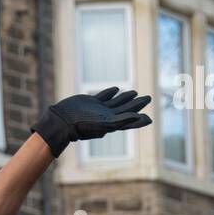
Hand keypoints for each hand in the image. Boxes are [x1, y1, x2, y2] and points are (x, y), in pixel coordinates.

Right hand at [32, 87, 151, 156]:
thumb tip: (139, 116)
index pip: (129, 121)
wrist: (64, 120)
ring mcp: (98, 109)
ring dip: (126, 98)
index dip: (140, 120)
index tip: (150, 118)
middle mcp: (106, 117)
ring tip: (135, 92)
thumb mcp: (104, 123)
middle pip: (125, 109)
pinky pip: (103, 96)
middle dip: (137, 105)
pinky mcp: (91, 102)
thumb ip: (123, 120)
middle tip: (148, 98)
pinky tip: (116, 89)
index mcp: (111, 123)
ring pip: (116, 102)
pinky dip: (110, 93)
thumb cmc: (83, 125)